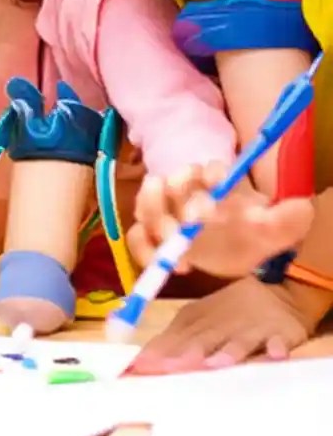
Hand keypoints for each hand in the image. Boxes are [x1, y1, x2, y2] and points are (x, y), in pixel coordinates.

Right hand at [128, 163, 312, 276]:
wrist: (235, 252)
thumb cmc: (252, 234)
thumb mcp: (276, 229)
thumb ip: (288, 219)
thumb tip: (299, 206)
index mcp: (215, 182)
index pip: (207, 169)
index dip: (208, 180)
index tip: (214, 205)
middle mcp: (185, 191)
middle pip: (168, 181)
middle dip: (173, 201)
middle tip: (188, 225)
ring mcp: (164, 211)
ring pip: (145, 204)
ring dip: (154, 220)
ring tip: (171, 243)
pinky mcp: (151, 234)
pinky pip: (136, 235)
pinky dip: (144, 248)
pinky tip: (162, 265)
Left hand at [131, 276, 316, 373]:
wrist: (279, 292)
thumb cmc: (231, 311)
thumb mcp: (200, 318)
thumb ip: (173, 338)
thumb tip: (138, 361)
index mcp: (200, 317)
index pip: (177, 334)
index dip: (160, 349)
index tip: (140, 365)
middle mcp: (223, 322)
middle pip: (205, 338)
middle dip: (186, 353)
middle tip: (168, 367)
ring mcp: (253, 327)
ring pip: (239, 340)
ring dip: (229, 351)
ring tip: (216, 364)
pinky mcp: (281, 332)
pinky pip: (280, 340)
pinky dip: (277, 346)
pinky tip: (275, 354)